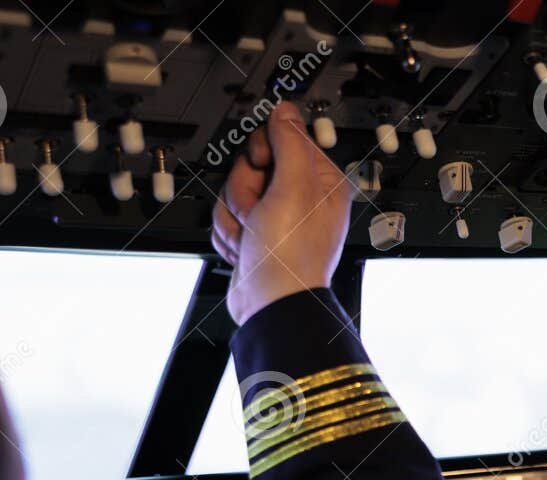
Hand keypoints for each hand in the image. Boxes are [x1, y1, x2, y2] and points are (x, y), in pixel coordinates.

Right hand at [211, 102, 351, 325]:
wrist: (270, 302)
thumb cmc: (291, 254)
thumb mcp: (294, 186)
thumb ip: (289, 142)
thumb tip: (286, 109)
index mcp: (320, 181)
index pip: (282, 138)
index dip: (265, 150)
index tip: (265, 166)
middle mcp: (300, 197)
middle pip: (251, 164)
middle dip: (245, 189)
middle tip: (260, 210)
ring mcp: (275, 218)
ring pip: (233, 190)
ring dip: (235, 214)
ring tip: (253, 235)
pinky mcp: (254, 235)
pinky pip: (226, 217)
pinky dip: (229, 233)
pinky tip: (246, 248)